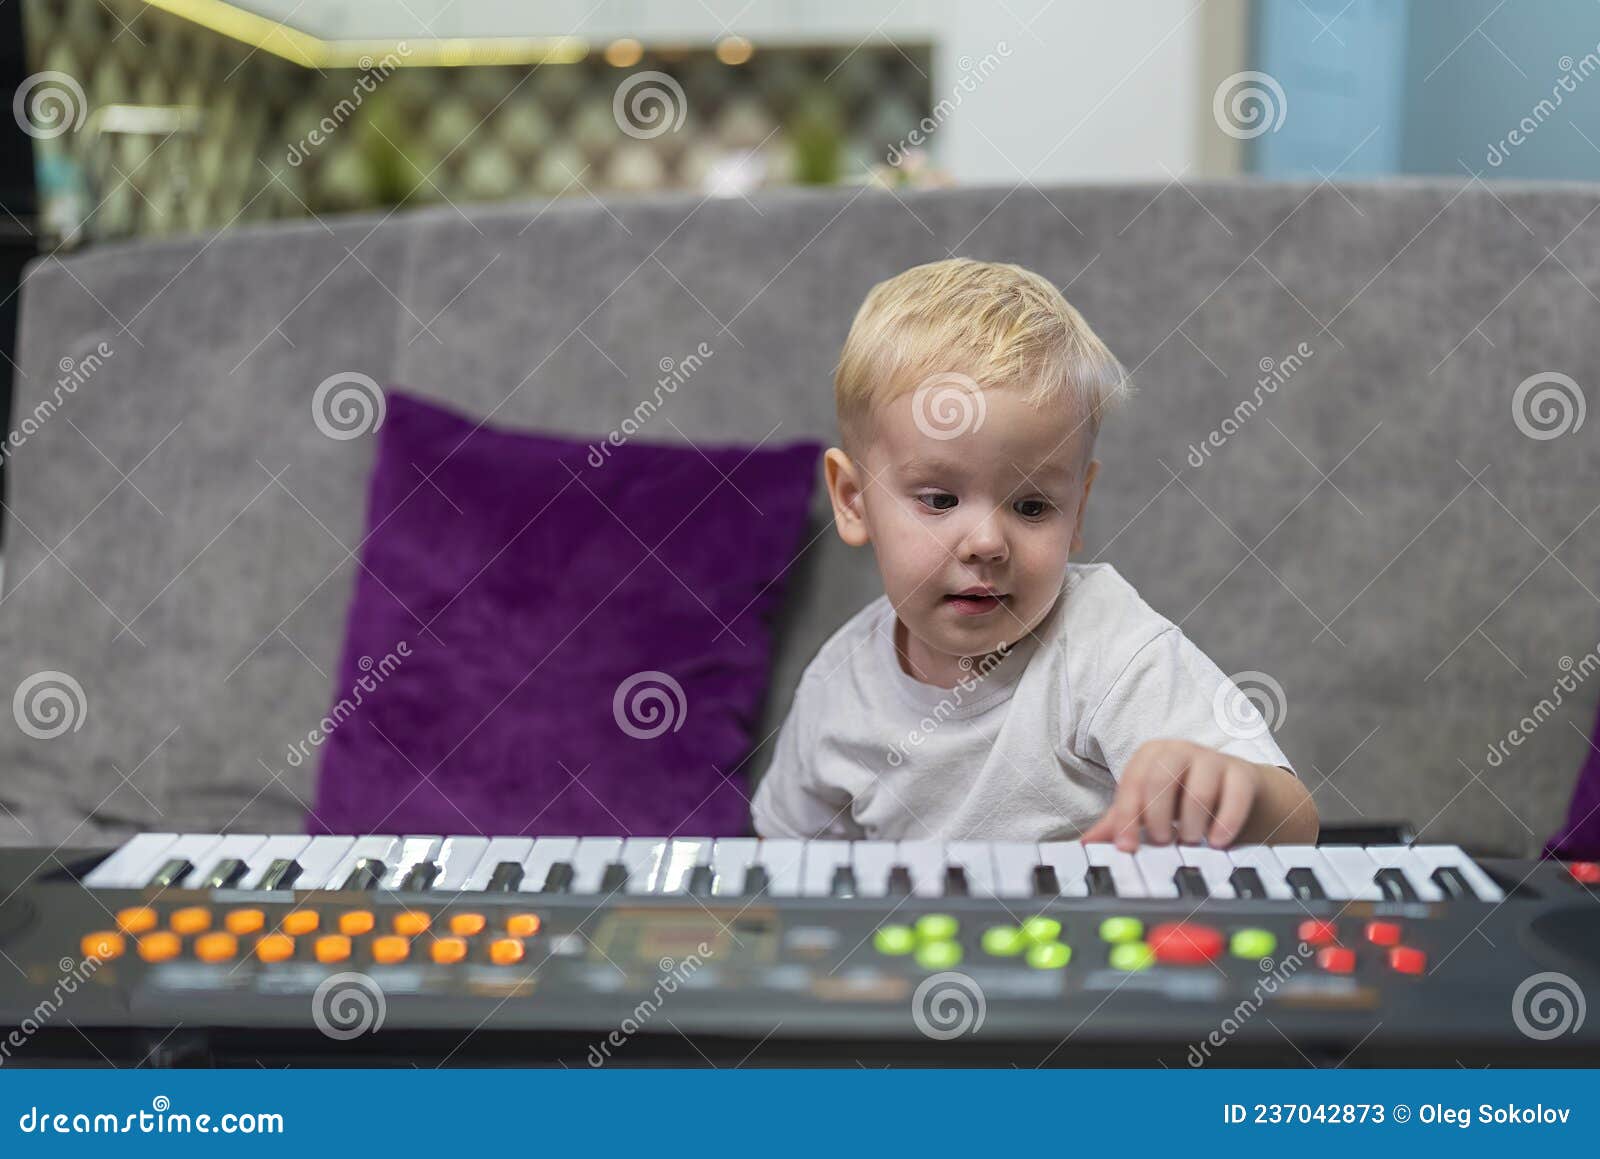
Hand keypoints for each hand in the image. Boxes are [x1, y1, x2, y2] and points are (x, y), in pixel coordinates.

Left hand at [1079, 739, 1263, 850]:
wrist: (1231, 788)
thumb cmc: (1181, 795)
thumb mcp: (1148, 806)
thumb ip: (1119, 823)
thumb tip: (1087, 844)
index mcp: (1150, 754)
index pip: (1132, 782)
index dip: (1127, 817)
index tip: (1128, 847)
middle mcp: (1179, 750)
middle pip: (1161, 781)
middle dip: (1158, 819)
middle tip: (1162, 841)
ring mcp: (1213, 759)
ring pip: (1198, 793)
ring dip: (1190, 827)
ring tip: (1189, 840)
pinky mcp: (1242, 774)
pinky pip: (1235, 798)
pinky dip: (1224, 825)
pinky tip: (1217, 841)